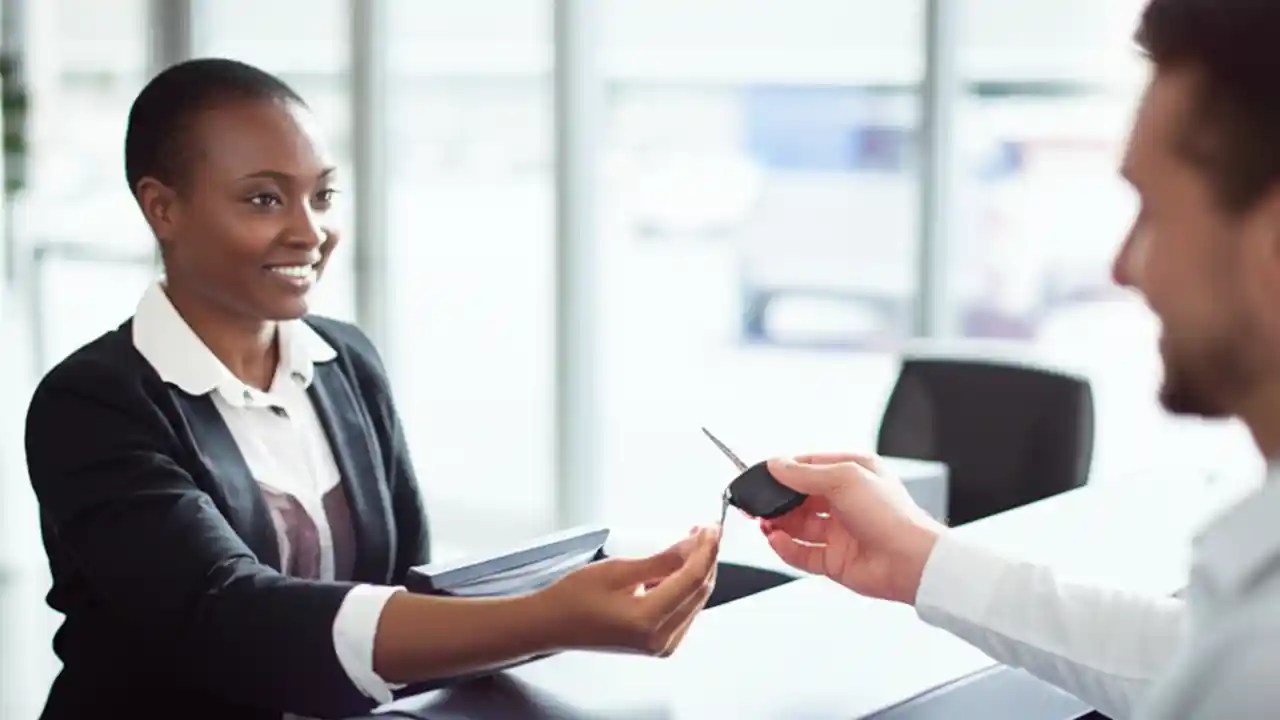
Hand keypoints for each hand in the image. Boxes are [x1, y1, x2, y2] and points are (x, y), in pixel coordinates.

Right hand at [536, 526, 719, 656]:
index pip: (692, 580)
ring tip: (693, 543)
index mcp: (647, 622)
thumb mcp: (618, 570)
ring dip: (697, 571)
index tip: (711, 528)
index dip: (706, 550)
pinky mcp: (659, 644)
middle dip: (705, 559)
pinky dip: (686, 586)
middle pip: (699, 592)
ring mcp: (661, 645)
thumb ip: (661, 560)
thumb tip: (692, 546)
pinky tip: (681, 566)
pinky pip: (684, 610)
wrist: (552, 624)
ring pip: (695, 601)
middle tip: (705, 530)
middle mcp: (660, 640)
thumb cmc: (574, 599)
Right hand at [760, 453, 943, 604]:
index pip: (809, 467)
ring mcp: (839, 532)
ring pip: (798, 526)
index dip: (785, 470)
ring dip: (777, 523)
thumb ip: (805, 474)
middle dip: (776, 500)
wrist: (910, 561)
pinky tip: (775, 540)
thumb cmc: (890, 516)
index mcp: (853, 474)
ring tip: (762, 521)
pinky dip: (786, 547)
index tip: (763, 473)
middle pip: (800, 498)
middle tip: (755, 502)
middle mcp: (845, 502)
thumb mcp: (844, 479)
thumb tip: (777, 465)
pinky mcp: (835, 560)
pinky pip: (802, 553)